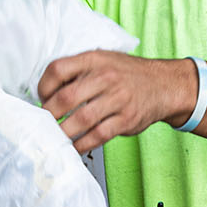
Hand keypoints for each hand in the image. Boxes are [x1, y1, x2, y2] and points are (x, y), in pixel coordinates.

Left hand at [38, 50, 193, 152]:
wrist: (164, 84)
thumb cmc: (128, 74)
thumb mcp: (103, 60)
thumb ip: (78, 71)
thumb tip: (48, 93)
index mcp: (95, 59)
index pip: (58, 69)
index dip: (44, 86)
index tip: (42, 99)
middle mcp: (106, 77)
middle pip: (66, 97)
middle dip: (49, 114)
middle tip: (44, 122)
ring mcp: (118, 99)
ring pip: (81, 119)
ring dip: (63, 132)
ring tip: (55, 137)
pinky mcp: (127, 119)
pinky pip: (98, 135)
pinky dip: (83, 144)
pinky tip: (75, 146)